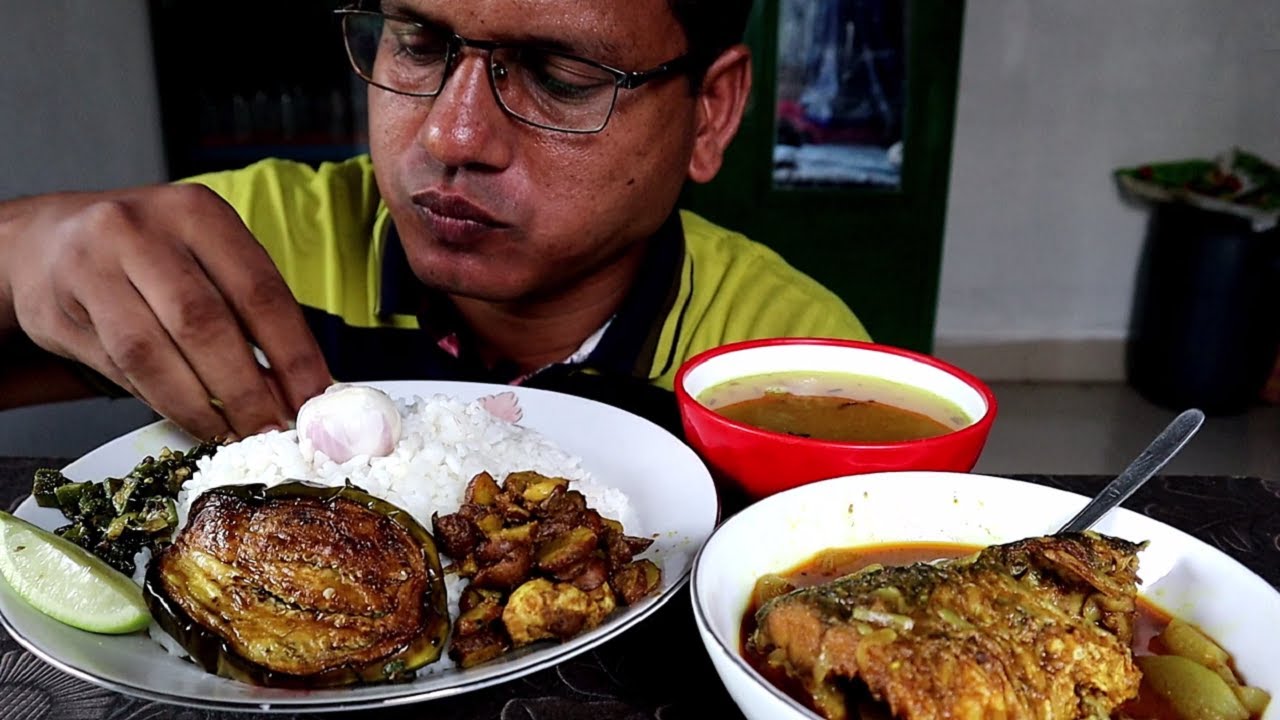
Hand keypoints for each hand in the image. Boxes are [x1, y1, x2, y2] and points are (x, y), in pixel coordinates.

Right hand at [0, 183, 332, 439]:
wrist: (44, 244)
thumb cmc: (146, 258)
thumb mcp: (202, 261)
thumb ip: (248, 315)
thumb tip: (296, 390)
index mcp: (200, 213)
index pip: (261, 290)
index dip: (294, 353)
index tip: (316, 399)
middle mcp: (144, 228)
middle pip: (207, 323)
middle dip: (248, 389)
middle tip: (274, 431)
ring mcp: (94, 262)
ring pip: (156, 351)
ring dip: (202, 407)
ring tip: (235, 436)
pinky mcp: (62, 303)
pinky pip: (120, 367)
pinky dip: (163, 402)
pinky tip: (192, 422)